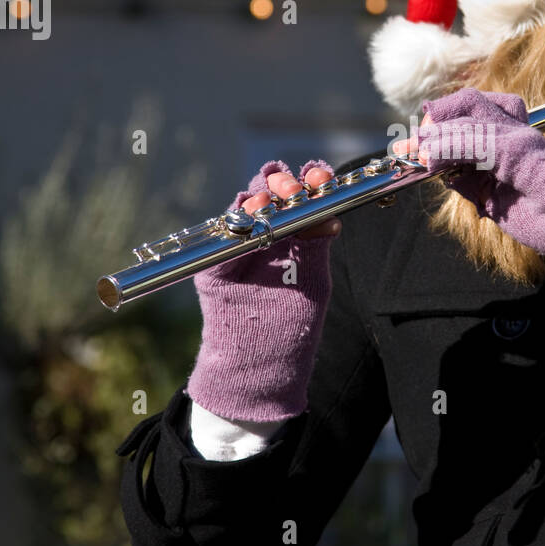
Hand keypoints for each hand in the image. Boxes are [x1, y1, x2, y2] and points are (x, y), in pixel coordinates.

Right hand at [187, 159, 339, 422]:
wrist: (260, 368)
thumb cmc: (291, 328)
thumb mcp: (312, 284)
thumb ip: (315, 248)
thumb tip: (331, 214)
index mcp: (292, 237)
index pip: (299, 197)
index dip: (310, 182)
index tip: (321, 177)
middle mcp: (265, 235)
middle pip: (269, 194)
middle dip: (282, 184)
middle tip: (294, 189)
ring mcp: (238, 247)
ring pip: (243, 206)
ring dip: (259, 196)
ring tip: (272, 200)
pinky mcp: (214, 265)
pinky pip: (222, 235)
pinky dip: (235, 221)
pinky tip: (249, 215)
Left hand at [392, 88, 544, 271]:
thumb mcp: (494, 198)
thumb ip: (470, 181)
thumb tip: (441, 172)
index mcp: (512, 137)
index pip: (471, 112)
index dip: (439, 122)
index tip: (414, 144)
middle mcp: (517, 130)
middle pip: (470, 102)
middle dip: (434, 118)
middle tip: (407, 145)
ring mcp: (520, 137)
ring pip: (469, 119)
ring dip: (433, 136)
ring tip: (411, 152)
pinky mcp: (520, 152)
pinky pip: (477, 141)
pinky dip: (447, 148)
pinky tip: (429, 160)